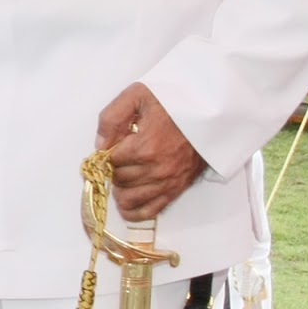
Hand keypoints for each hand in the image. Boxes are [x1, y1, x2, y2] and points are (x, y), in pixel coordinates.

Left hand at [95, 82, 206, 220]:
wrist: (207, 116)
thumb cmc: (172, 104)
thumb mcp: (137, 96)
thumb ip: (112, 117)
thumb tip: (100, 144)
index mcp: (144, 147)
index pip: (110, 161)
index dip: (105, 154)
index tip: (110, 147)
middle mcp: (156, 170)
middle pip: (119, 180)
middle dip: (113, 170)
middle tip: (116, 159)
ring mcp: (167, 182)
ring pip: (130, 199)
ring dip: (120, 191)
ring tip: (120, 178)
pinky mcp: (176, 190)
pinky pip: (150, 210)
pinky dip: (135, 212)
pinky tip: (126, 206)